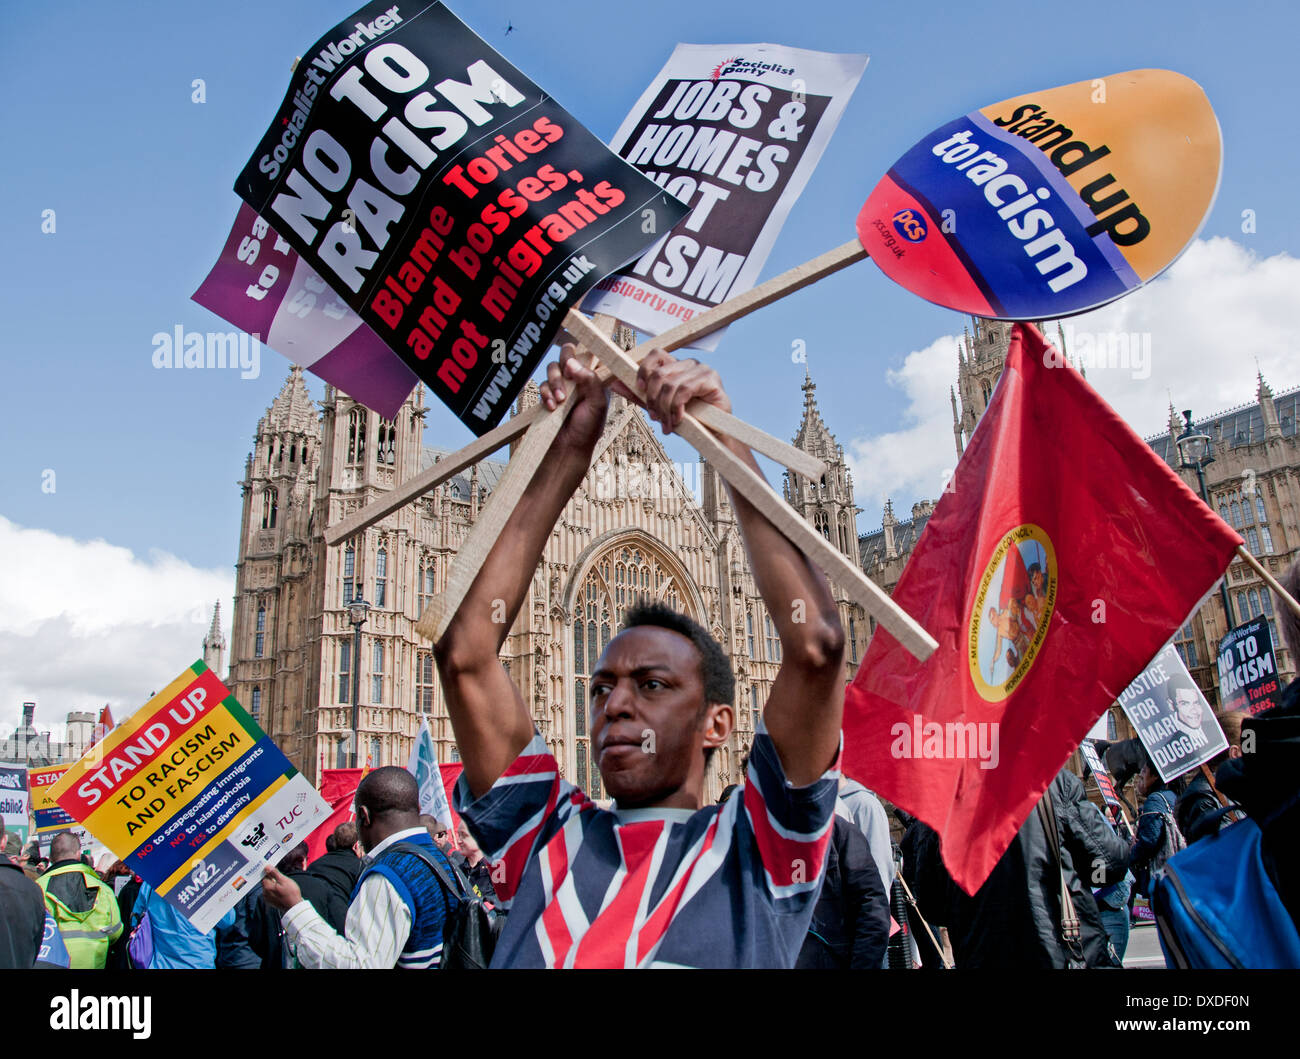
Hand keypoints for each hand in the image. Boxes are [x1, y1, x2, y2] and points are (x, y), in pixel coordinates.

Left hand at [260, 865, 302, 911]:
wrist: (294, 907)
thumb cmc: (291, 893)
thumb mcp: (284, 880)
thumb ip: (274, 873)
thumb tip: (266, 867)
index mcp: (267, 887)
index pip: (264, 876)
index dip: (269, 871)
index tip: (274, 868)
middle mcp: (265, 893)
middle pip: (266, 882)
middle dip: (271, 878)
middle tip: (280, 875)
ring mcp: (267, 898)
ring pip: (268, 887)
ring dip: (273, 884)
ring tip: (282, 883)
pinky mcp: (271, 902)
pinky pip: (270, 893)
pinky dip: (274, 890)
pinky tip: (281, 890)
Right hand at [538, 343, 608, 451]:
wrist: (569, 448)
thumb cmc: (588, 429)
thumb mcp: (597, 404)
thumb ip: (590, 381)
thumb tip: (572, 363)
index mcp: (595, 379)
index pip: (589, 354)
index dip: (582, 354)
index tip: (577, 364)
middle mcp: (579, 379)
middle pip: (567, 354)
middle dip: (564, 363)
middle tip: (567, 374)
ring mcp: (564, 386)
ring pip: (553, 368)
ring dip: (555, 382)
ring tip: (561, 400)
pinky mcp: (550, 395)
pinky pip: (543, 384)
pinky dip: (546, 394)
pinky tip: (552, 407)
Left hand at [611, 348, 730, 434]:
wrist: (714, 436)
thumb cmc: (688, 421)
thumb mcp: (659, 408)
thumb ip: (639, 396)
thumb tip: (614, 384)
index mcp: (676, 367)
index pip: (656, 354)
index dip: (644, 369)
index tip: (639, 389)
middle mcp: (689, 365)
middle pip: (660, 372)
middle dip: (653, 398)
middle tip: (655, 418)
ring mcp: (702, 370)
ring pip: (671, 383)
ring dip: (665, 408)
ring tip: (666, 425)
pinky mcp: (712, 379)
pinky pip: (684, 389)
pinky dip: (677, 407)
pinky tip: (678, 420)